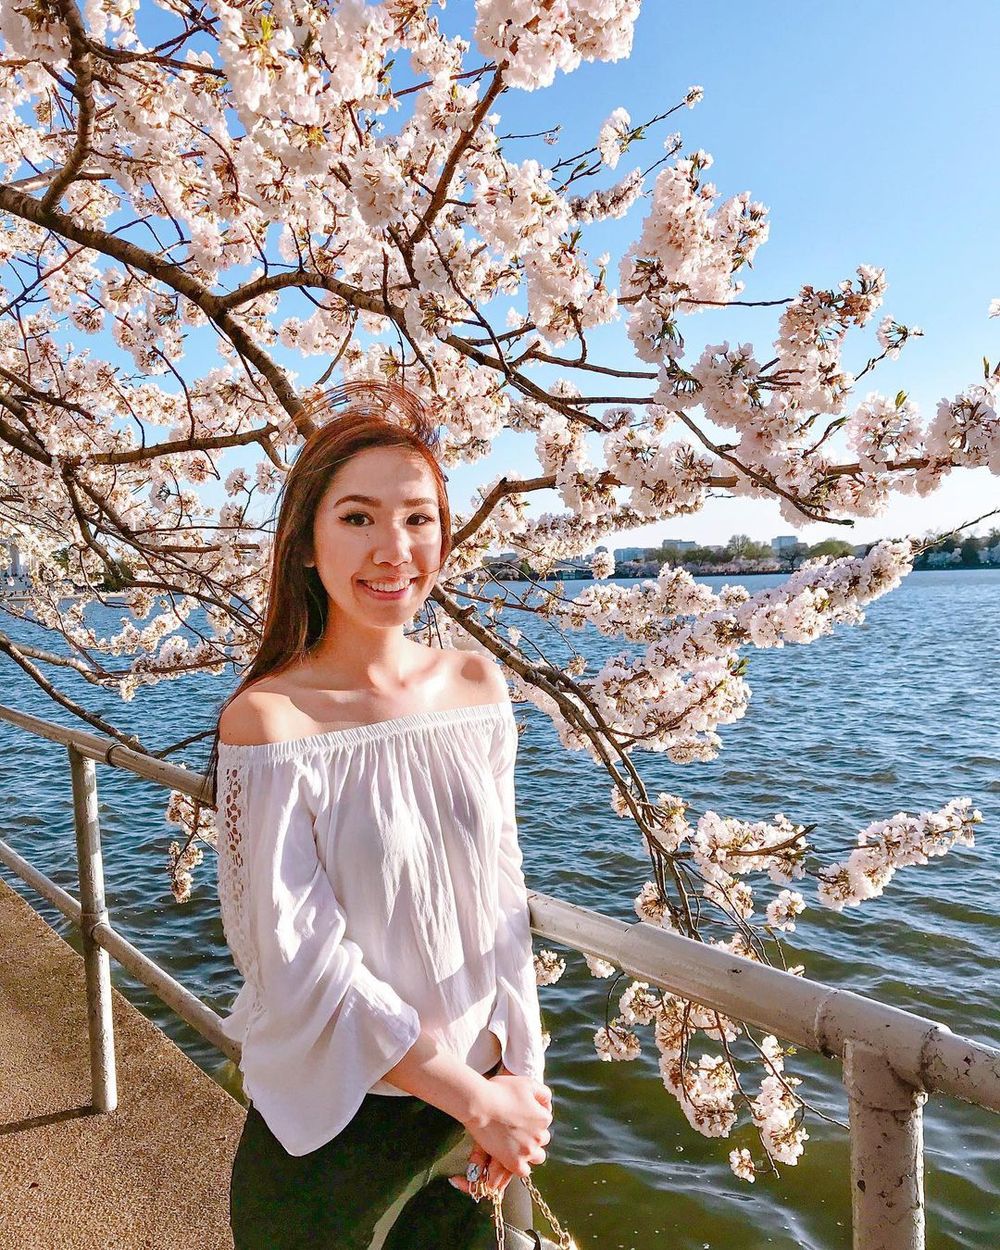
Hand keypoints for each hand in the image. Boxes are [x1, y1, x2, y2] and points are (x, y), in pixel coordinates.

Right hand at [449, 1064, 549, 1200]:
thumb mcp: (527, 1083)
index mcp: (544, 1118)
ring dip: (529, 1151)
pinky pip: (524, 1171)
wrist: (480, 1103)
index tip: (521, 1114)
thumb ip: (543, 1093)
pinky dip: (520, 1166)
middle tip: (517, 1128)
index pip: (545, 1121)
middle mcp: (539, 1137)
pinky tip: (512, 1157)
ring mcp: (526, 1151)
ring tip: (516, 1144)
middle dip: (533, 1135)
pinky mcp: (513, 1162)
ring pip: (537, 1157)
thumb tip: (547, 1104)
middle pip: (542, 1139)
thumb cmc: (501, 1090)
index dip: (533, 1117)